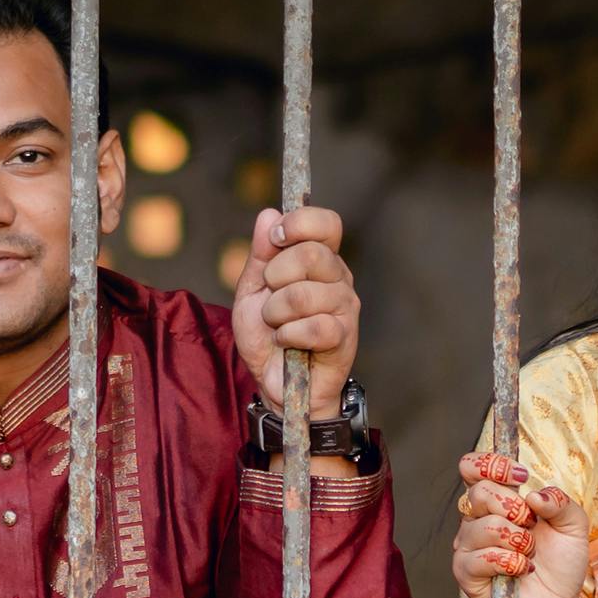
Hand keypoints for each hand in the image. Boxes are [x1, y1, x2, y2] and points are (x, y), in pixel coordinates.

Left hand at [233, 203, 356, 410]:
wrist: (275, 382)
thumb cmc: (266, 334)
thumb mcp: (252, 290)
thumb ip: (260, 254)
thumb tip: (269, 215)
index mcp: (320, 259)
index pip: (327, 223)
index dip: (300, 223)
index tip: (275, 238)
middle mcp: (339, 277)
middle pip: (311, 254)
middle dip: (276, 275)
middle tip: (270, 295)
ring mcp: (345, 307)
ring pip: (305, 294)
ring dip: (276, 312)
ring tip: (276, 324)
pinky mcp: (345, 337)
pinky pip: (313, 326)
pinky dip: (288, 335)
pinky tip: (287, 341)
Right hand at [452, 447, 595, 597]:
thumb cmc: (561, 565)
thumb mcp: (573, 526)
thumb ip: (560, 501)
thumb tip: (534, 494)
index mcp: (497, 500)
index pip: (474, 467)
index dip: (493, 464)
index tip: (521, 477)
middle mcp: (476, 519)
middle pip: (479, 492)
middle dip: (515, 508)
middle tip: (531, 527)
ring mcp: (467, 545)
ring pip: (483, 525)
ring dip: (518, 541)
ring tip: (529, 555)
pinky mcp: (465, 572)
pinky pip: (480, 556)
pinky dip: (509, 562)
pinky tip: (520, 571)